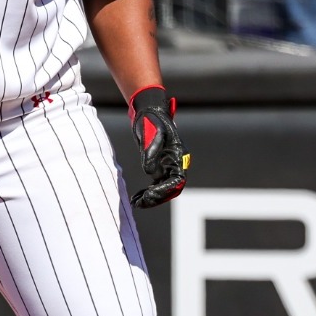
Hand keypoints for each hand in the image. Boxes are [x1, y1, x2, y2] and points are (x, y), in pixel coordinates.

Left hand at [128, 86, 188, 208]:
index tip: (149, 195)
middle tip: (140, 204)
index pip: (176, 180)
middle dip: (157, 198)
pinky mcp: (160, 165)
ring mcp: (168, 165)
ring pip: (164, 188)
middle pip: (171, 188)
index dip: (164, 191)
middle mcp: (176, 163)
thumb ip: (151, 153)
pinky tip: (136, 197)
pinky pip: (157, 184)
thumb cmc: (152, 120)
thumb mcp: (152, 134)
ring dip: (151, 198)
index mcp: (179, 156)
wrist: (148, 111)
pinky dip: (148, 192)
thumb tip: (149, 173)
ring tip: (136, 203)